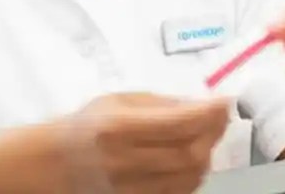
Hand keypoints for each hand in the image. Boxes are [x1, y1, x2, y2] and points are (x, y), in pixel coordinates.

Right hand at [60, 93, 231, 193]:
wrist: (59, 164)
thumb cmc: (90, 124)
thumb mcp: (120, 101)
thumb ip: (163, 104)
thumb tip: (206, 106)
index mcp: (118, 128)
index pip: (178, 124)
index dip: (209, 114)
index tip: (225, 101)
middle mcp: (125, 162)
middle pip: (189, 155)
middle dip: (213, 134)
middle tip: (220, 118)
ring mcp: (131, 189)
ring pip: (190, 178)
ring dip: (207, 155)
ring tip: (206, 136)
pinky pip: (180, 192)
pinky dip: (195, 175)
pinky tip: (193, 158)